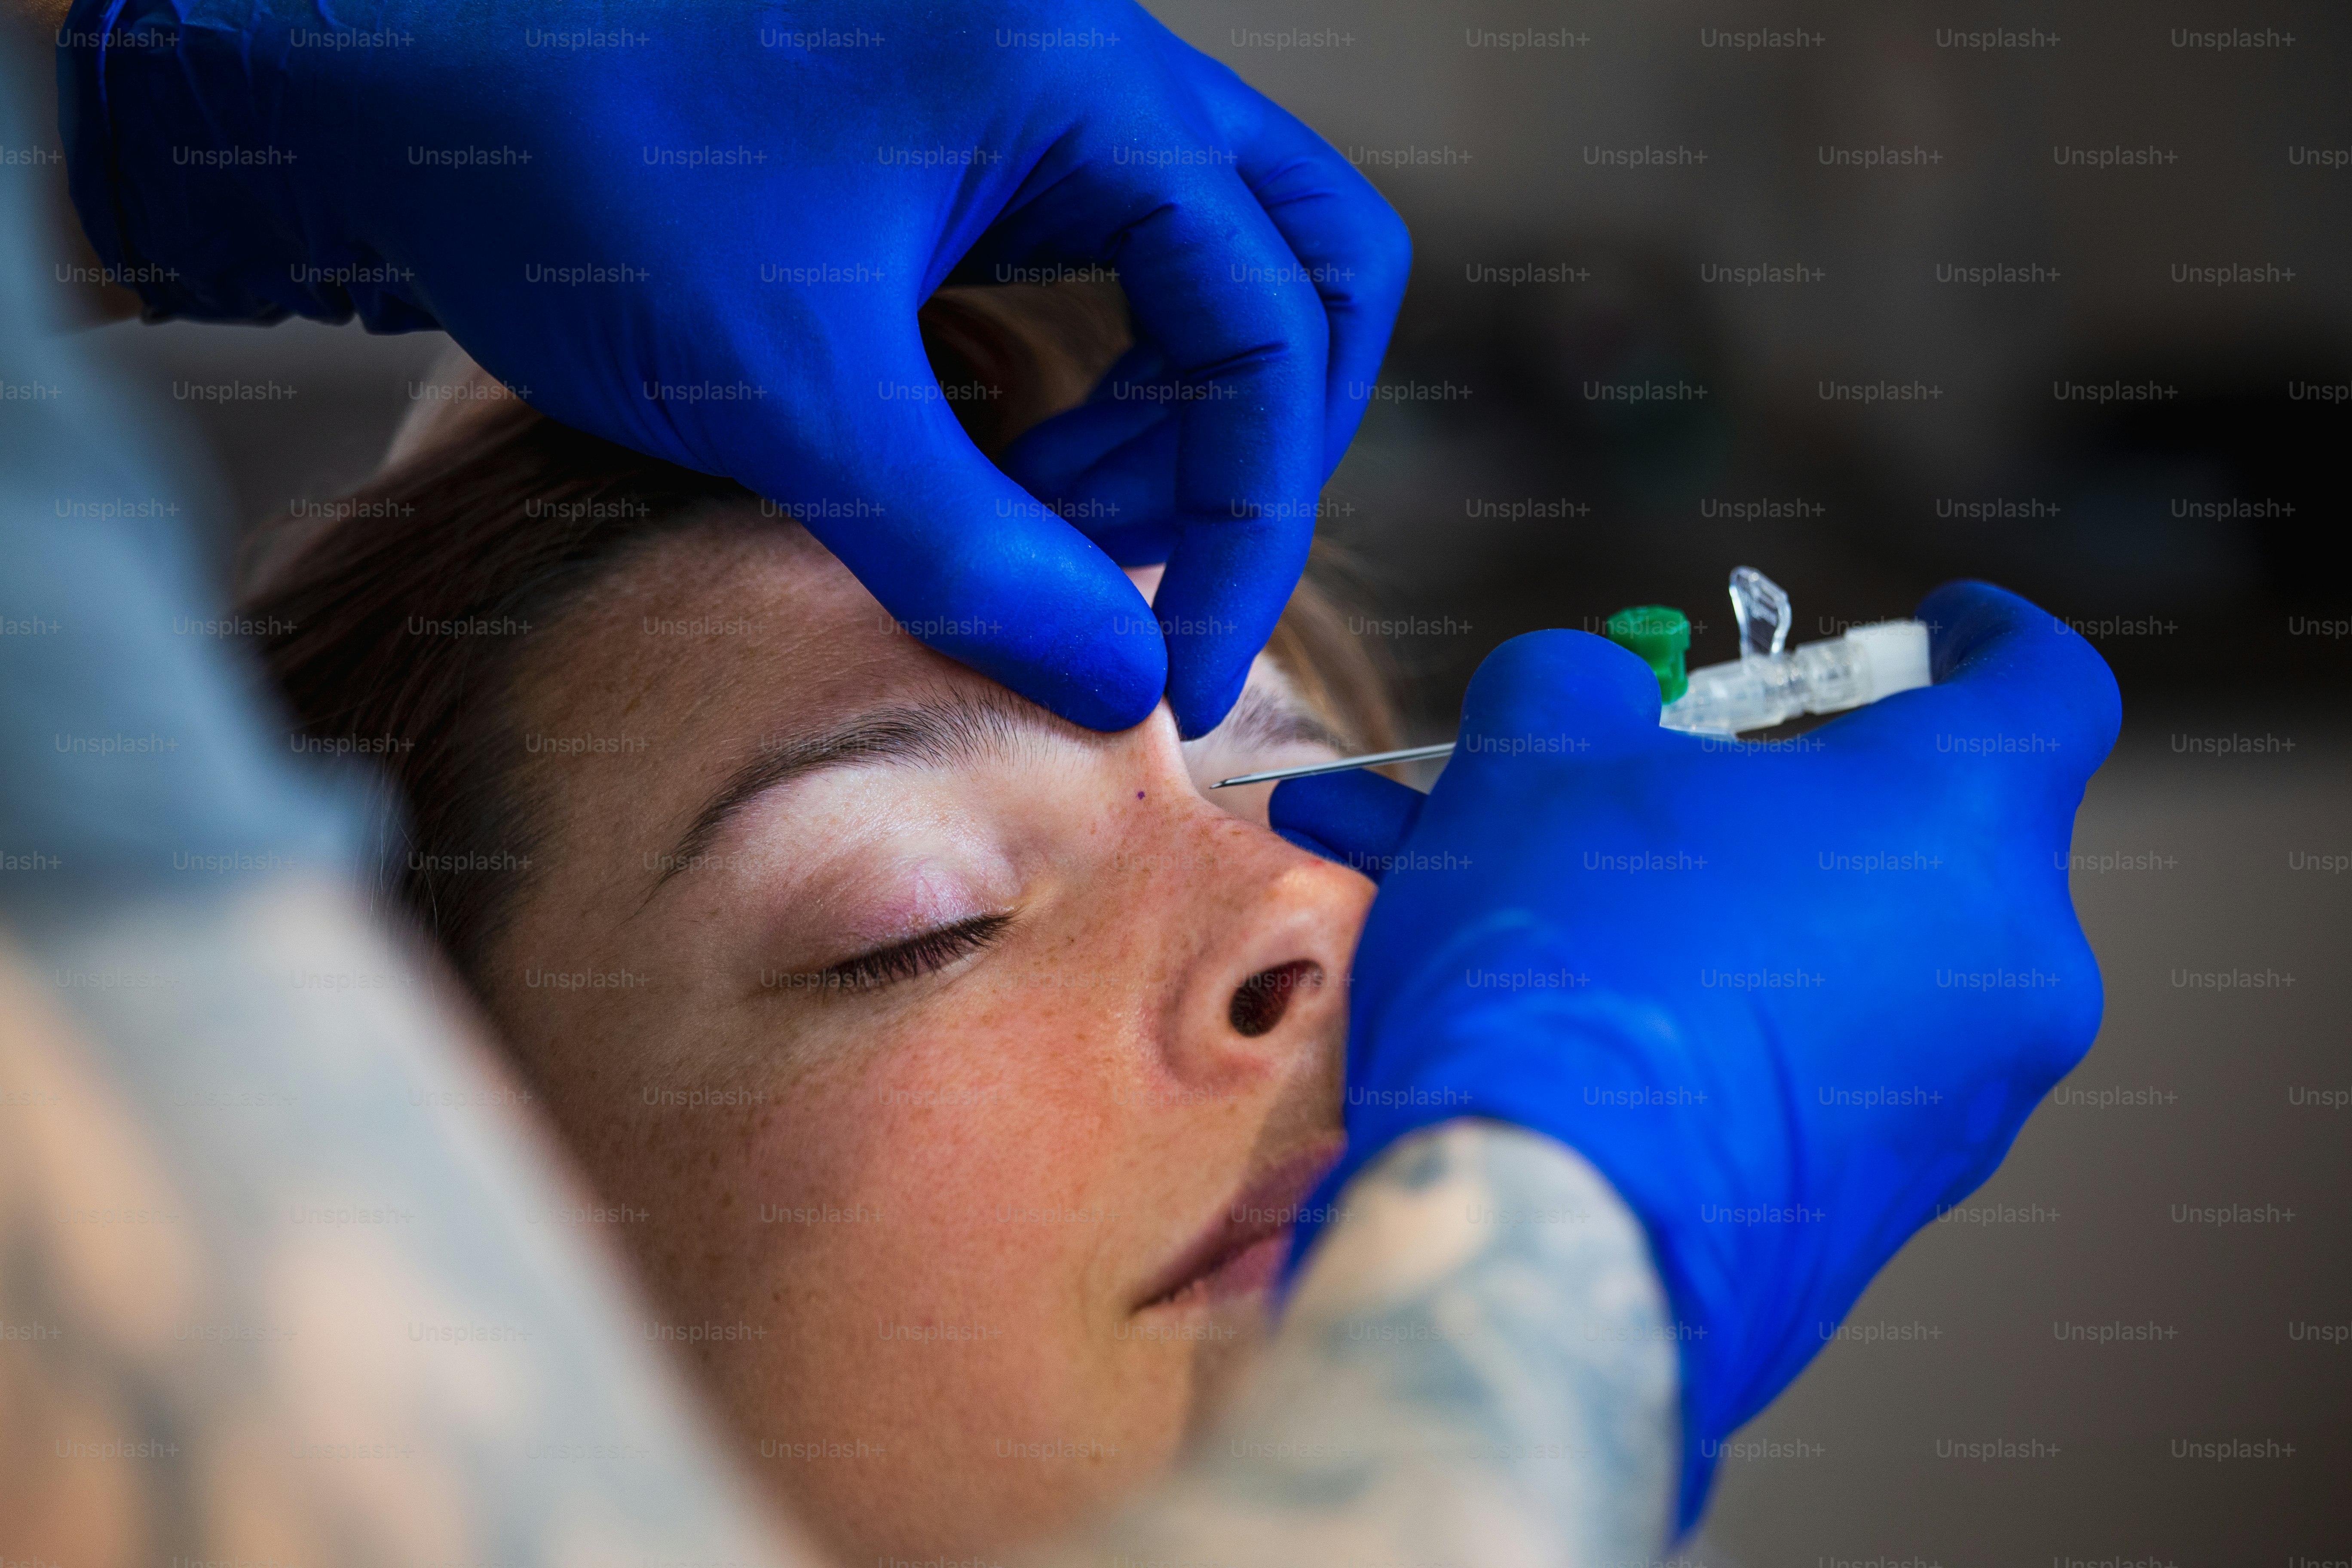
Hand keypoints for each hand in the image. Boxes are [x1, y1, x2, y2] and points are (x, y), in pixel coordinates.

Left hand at [59, 0, 1407, 734]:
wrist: (405, 65)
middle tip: (1136, 575)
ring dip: (1162, 423)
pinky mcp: (967, 144)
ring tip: (1041, 532)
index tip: (1185, 663)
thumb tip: (1118, 680)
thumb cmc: (577, 172)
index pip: (1269, 318)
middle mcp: (1083, 67)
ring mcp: (1030, 96)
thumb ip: (969, 546)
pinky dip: (1088, 384)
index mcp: (1078, 83)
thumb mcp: (788, 390)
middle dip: (1248, 444)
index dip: (1248, 514)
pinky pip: (1104, 269)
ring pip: (1208, 270)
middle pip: (1297, 265)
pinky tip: (998, 472)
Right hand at [1273, 582, 2120, 1525]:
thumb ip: (1583, 684)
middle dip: (1774, 799)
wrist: (1543, 1243)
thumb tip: (1596, 699)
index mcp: (1962, 818)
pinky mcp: (1875, 1220)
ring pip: (1835, 963)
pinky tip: (1554, 1029)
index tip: (1938, 625)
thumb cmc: (1564, 958)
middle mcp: (2004, 971)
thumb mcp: (1536, 751)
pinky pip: (1801, 1076)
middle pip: (1912, 837)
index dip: (1988, 638)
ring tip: (1520, 910)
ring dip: (1703, 917)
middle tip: (1640, 786)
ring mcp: (1952, 1112)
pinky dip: (1702, 1029)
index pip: (2044, 686)